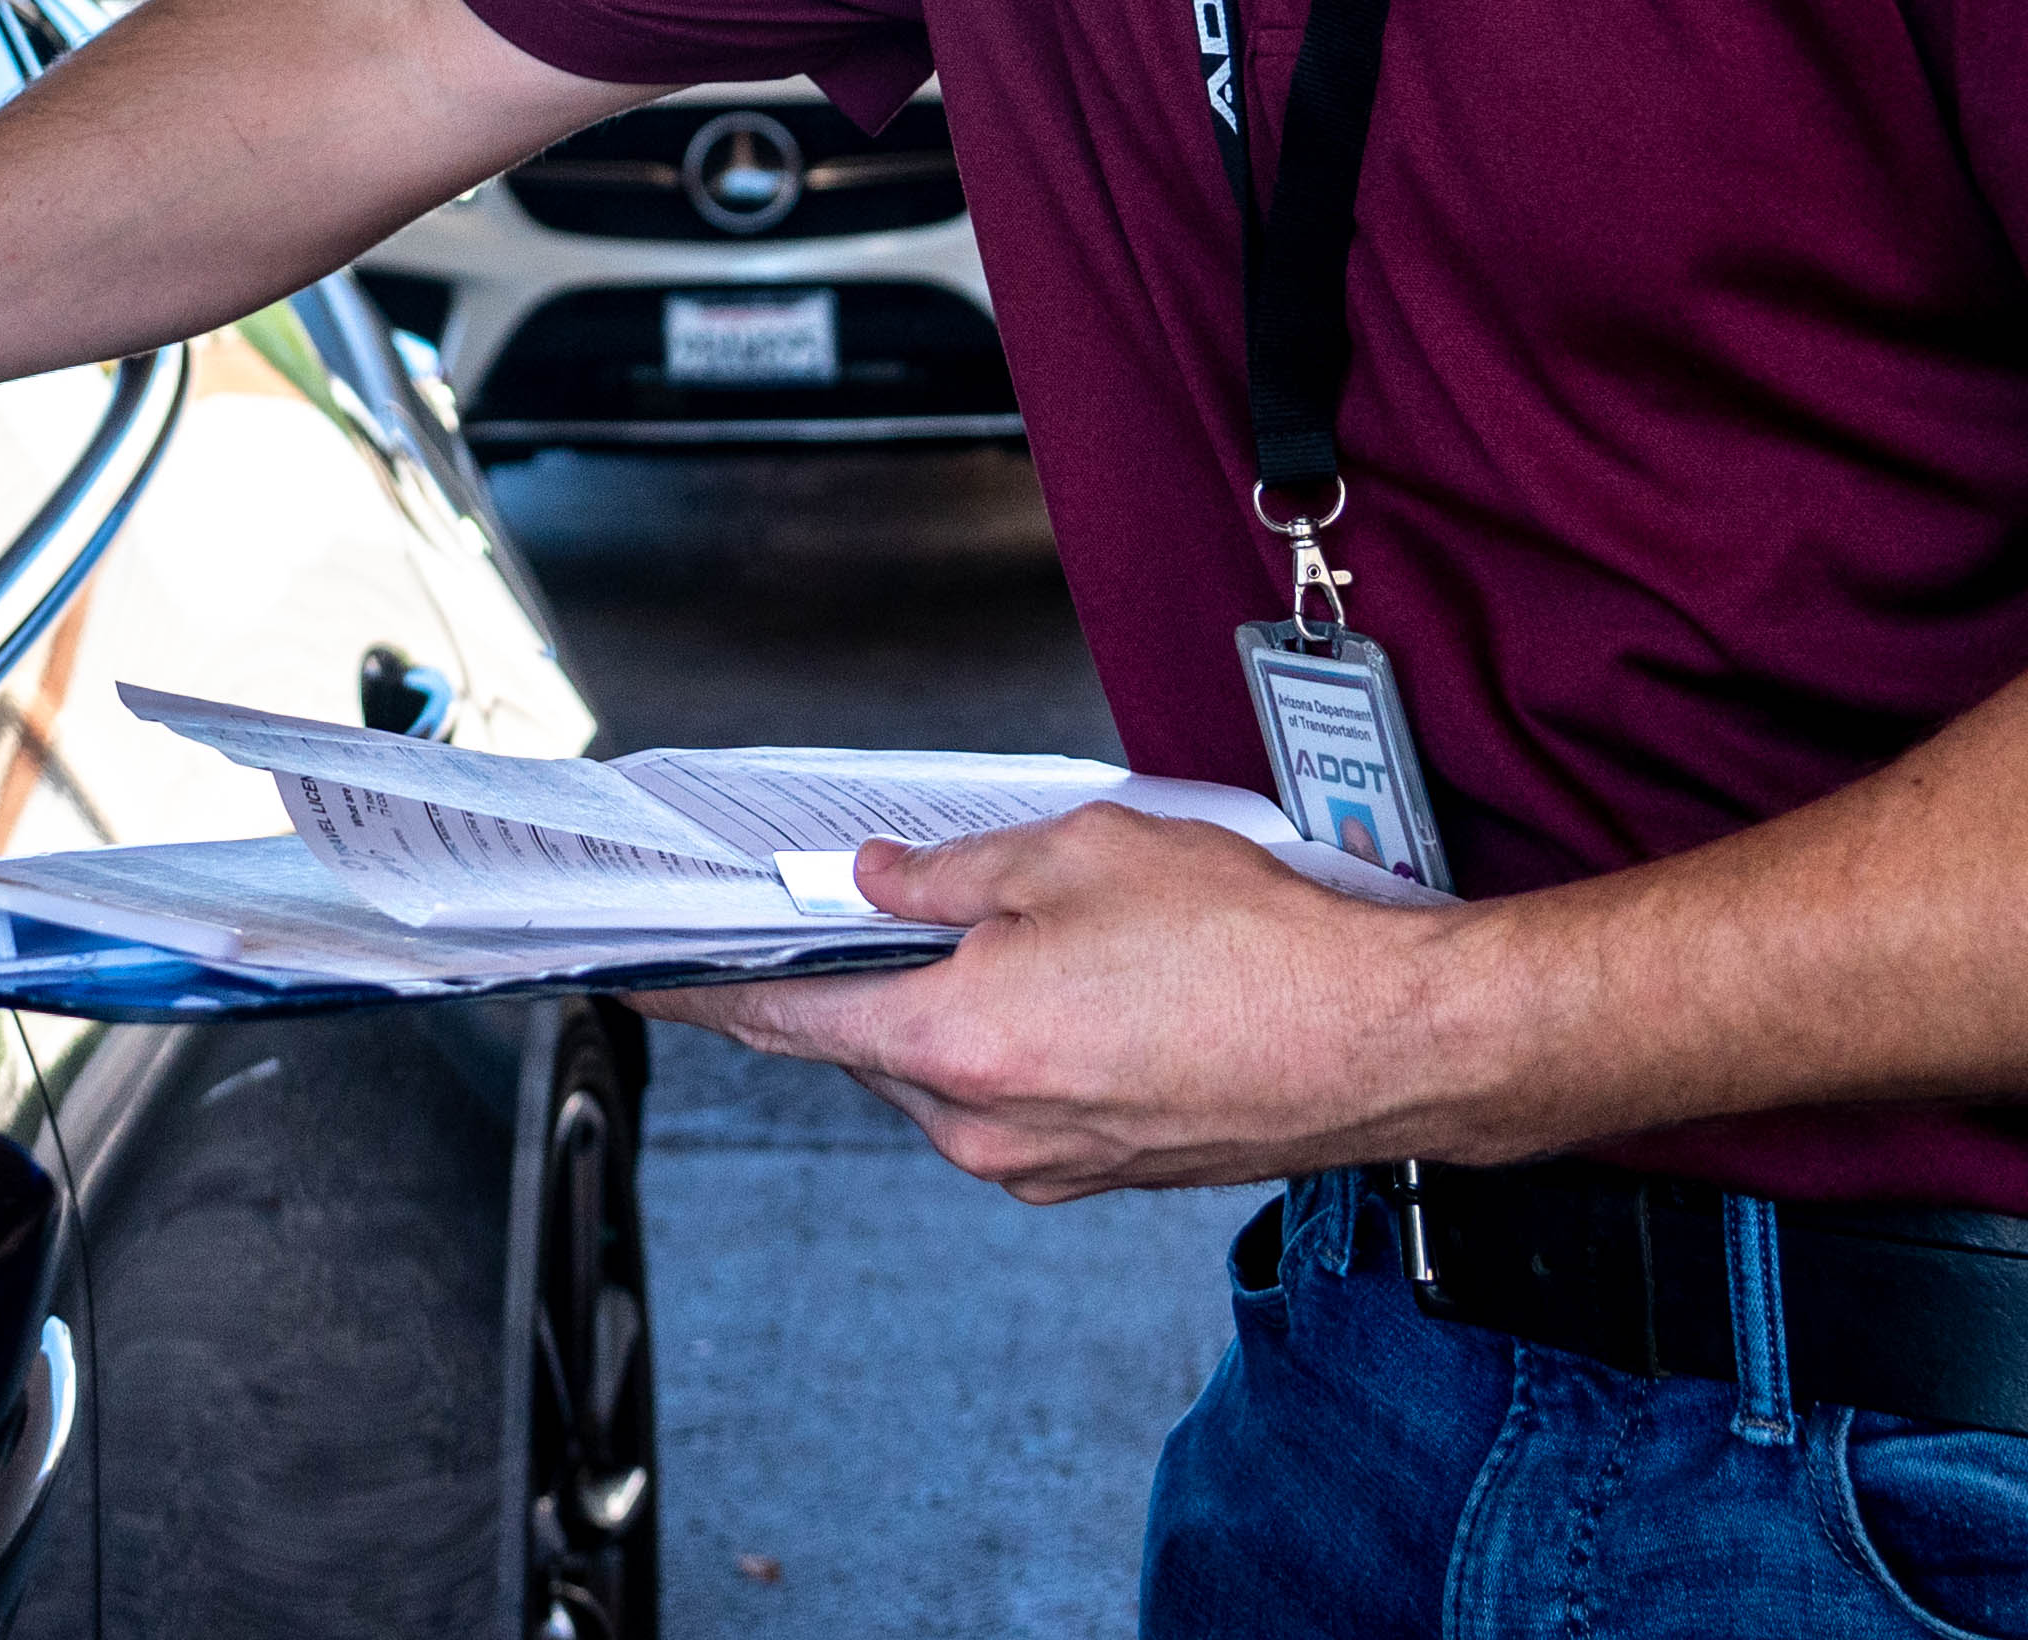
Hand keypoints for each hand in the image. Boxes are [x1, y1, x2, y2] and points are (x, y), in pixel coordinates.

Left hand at [634, 807, 1489, 1201]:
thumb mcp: (1079, 853)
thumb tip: (877, 881)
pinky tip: (1069, 984)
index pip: (785, 1019)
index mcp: (958, 1045)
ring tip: (1022, 927)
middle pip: (865, 1047)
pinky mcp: (1097, 1174)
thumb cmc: (1253, 949)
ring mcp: (1042, 1165)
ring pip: (940, 1074)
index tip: (643, 977)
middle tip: (859, 900)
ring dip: (948, 1007)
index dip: (703, 991)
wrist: (1384, 1044)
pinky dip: (1007, 1042)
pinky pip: (1008, 1102)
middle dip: (854, 975)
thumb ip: (953, 872)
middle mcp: (985, 1129)